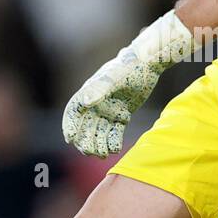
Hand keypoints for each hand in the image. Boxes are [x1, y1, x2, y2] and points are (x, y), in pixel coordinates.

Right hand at [62, 10, 194, 156]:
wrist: (148, 63)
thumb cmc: (129, 66)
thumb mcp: (114, 77)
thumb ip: (100, 89)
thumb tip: (85, 103)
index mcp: (89, 92)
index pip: (74, 112)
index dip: (70, 125)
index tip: (71, 139)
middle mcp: (96, 102)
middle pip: (86, 125)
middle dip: (86, 139)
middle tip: (91, 152)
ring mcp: (109, 108)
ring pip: (100, 130)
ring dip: (99, 142)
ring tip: (104, 153)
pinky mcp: (122, 113)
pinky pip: (115, 130)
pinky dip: (114, 139)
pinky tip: (115, 149)